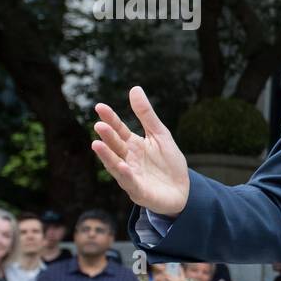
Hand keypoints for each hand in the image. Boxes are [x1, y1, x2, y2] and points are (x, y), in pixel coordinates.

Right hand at [92, 86, 191, 216]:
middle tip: (99, 125)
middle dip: (107, 137)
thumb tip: (135, 88)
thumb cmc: (169, 163)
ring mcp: (132, 176)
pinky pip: (130, 183)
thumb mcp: (160, 135)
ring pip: (116, 165)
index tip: (99, 106)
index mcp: (132, 145)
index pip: (119, 130)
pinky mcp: (140, 192)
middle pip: (116, 146)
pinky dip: (125, 175)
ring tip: (96, 144)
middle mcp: (127, 160)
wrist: (183, 190)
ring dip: (107, 156)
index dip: (110, 119)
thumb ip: (146, 115)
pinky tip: (121, 166)